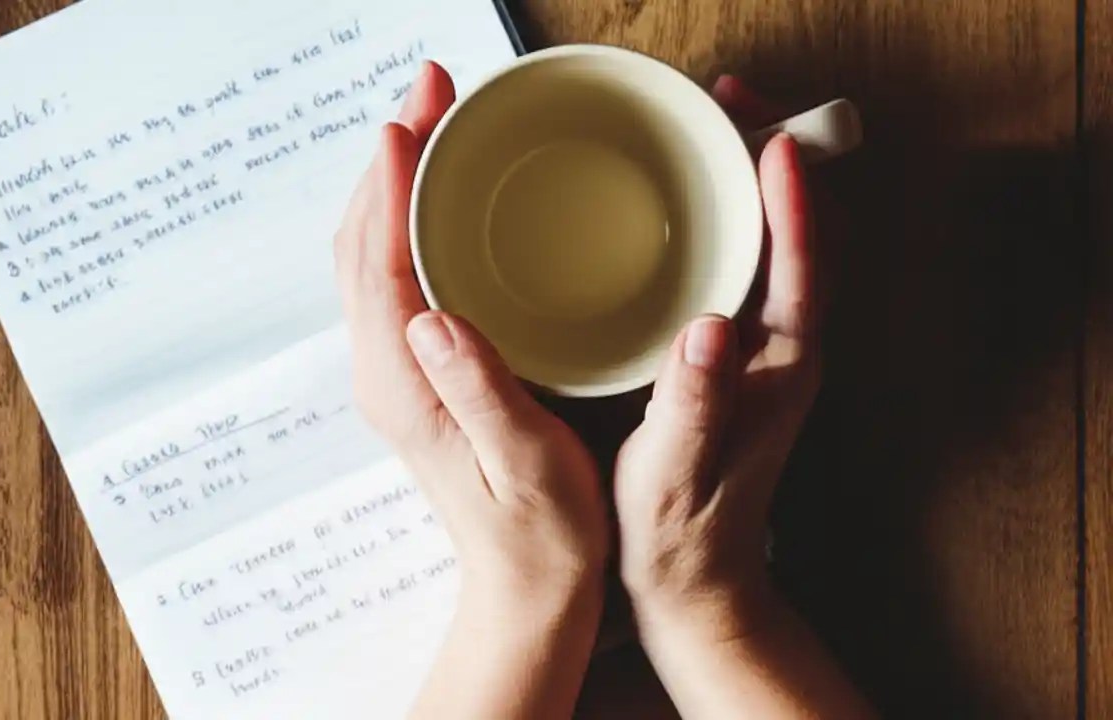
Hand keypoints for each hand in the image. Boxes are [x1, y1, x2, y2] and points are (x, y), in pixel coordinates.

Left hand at [334, 62, 607, 718]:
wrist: (527, 588)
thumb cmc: (543, 533)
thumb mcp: (525, 464)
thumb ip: (479, 390)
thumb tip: (431, 315)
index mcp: (406, 383)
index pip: (378, 264)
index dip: (388, 186)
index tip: (409, 119)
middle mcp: (387, 368)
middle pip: (364, 242)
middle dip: (390, 159)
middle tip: (431, 90)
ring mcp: (399, 367)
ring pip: (375, 251)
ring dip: (397, 180)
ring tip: (436, 118)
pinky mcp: (421, 368)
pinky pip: (398, 271)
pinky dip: (411, 217)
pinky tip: (445, 192)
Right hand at [615, 75, 823, 630]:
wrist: (698, 583)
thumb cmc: (683, 534)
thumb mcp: (675, 474)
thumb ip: (692, 405)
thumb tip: (705, 327)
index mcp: (781, 371)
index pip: (805, 265)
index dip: (792, 197)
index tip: (765, 140)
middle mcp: (786, 352)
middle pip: (805, 235)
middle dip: (776, 161)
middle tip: (727, 106)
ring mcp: (765, 352)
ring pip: (781, 244)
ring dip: (756, 181)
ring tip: (712, 131)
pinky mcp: (738, 355)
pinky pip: (752, 267)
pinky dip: (733, 218)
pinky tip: (690, 202)